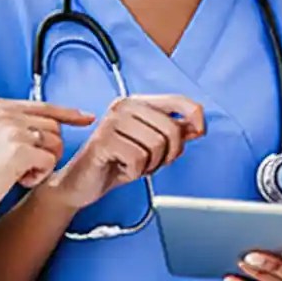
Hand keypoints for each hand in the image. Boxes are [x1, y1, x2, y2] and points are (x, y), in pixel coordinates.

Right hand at [0, 98, 94, 225]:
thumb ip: (13, 125)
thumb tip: (47, 126)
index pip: (43, 105)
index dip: (69, 113)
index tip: (85, 117)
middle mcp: (5, 112)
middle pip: (54, 126)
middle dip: (48, 149)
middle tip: (25, 166)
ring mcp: (12, 128)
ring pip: (56, 142)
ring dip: (43, 163)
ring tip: (17, 172)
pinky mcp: (18, 149)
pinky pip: (49, 161)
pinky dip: (39, 175)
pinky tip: (18, 179)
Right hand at [42, 94, 204, 209]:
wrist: (82, 183)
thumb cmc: (116, 162)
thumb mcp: (151, 147)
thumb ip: (174, 133)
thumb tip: (198, 125)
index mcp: (137, 103)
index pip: (178, 100)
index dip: (196, 116)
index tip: (199, 131)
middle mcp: (124, 106)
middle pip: (170, 129)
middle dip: (169, 154)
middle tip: (153, 162)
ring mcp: (112, 121)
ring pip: (156, 145)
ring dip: (150, 164)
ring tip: (134, 164)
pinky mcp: (103, 140)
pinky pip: (138, 159)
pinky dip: (135, 172)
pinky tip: (121, 168)